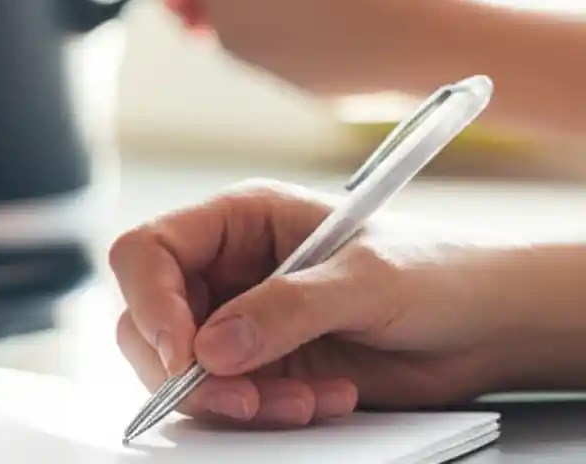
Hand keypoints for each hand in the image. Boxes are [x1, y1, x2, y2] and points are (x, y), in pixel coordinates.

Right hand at [109, 181, 523, 426]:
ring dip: (231, 399)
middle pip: (147, 319)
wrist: (485, 325)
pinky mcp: (259, 368)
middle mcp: (226, 269)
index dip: (151, 301)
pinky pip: (227, 401)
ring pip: (181, 370)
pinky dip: (263, 413)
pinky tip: (320, 400)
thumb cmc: (434, 270)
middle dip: (185, 368)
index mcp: (238, 220)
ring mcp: (238, 322)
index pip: (149, 251)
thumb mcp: (365, 280)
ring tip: (300, 402)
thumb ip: (287, 309)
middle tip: (239, 399)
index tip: (182, 352)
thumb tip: (212, 348)